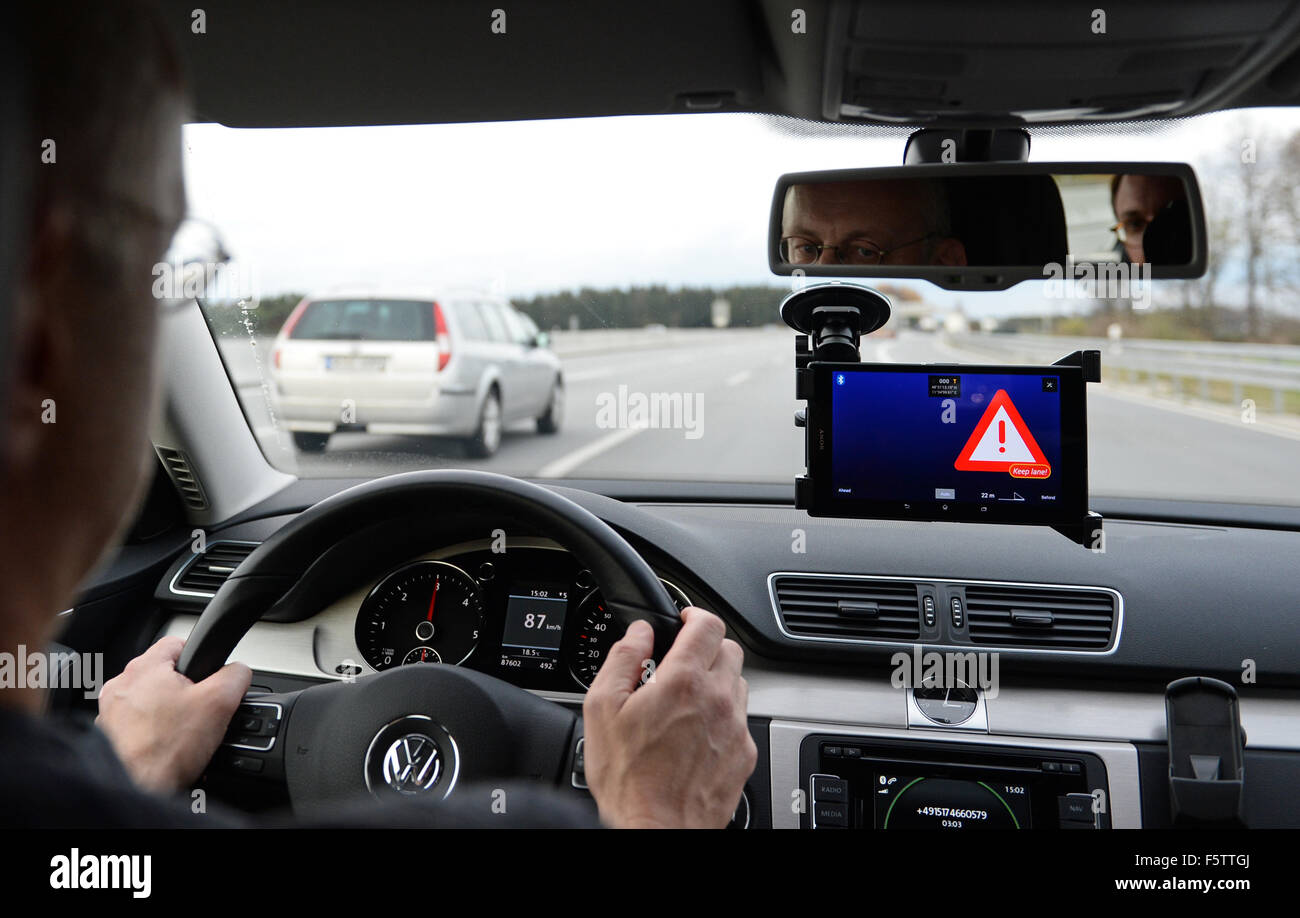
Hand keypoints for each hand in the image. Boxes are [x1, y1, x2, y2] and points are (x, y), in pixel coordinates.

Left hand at [96, 636, 251, 793]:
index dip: (202, 659)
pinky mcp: (108, 735)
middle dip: (185, 691)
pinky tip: (165, 746)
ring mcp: (111, 712)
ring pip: (150, 700)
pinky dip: (152, 732)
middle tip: (199, 713)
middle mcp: (120, 686)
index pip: (178, 643)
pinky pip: (137, 724)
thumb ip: (236, 675)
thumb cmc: (165, 750)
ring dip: (167, 711)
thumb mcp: (220, 702)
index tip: (209, 679)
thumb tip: (239, 671)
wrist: (136, 790)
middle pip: (165, 674)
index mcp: (143, 668)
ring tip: (181, 733)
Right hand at [582, 607, 755, 827]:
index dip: (694, 614)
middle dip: (706, 647)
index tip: (684, 620)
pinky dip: (723, 715)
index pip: (708, 623)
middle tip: (680, 662)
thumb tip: (639, 633)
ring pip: (738, 683)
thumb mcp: (602, 709)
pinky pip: (741, 719)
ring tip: (686, 700)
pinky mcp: (744, 754)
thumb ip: (622, 659)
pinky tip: (697, 732)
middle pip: (729, 648)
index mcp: (684, 681)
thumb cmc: (628, 779)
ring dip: (717, 681)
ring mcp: (736, 728)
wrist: (656, 831)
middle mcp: (718, 700)